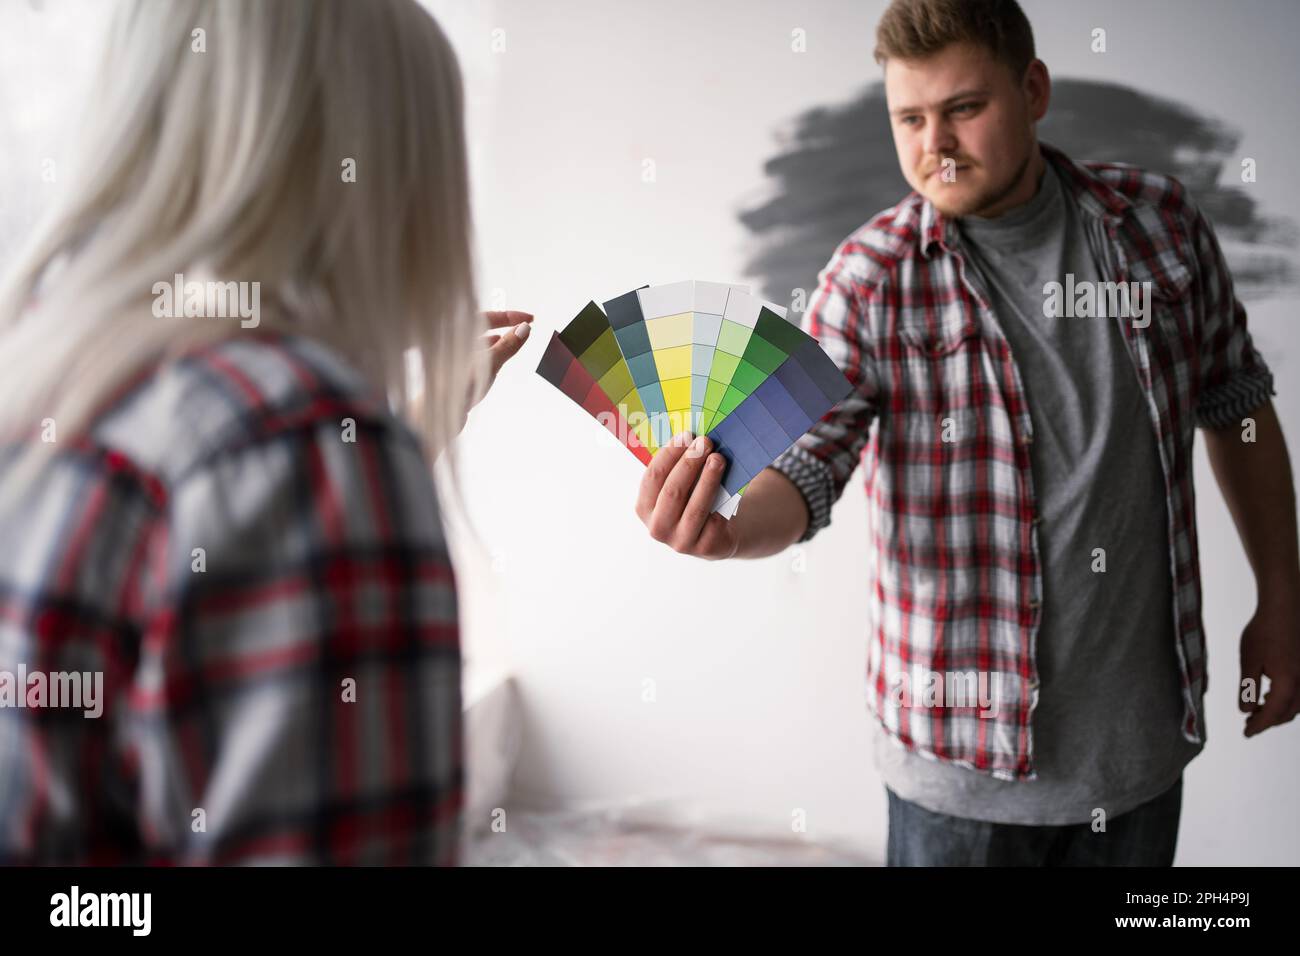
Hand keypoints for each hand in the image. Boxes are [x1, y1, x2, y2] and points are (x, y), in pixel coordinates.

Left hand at [459, 310, 533, 430]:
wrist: (439, 414)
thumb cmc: (457, 386)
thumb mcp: (490, 362)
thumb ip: (508, 345)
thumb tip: (524, 329)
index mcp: (458, 333)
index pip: (488, 316)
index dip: (510, 316)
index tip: (529, 319)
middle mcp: (454, 343)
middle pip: (482, 327)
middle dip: (504, 325)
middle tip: (522, 327)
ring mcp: (454, 358)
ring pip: (478, 343)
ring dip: (496, 340)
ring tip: (511, 339)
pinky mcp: (456, 373)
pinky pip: (475, 356)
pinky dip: (488, 354)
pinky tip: (494, 360)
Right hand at [635, 431, 737, 559]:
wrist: (715, 534)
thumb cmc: (693, 499)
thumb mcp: (681, 486)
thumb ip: (680, 467)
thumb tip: (695, 439)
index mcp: (644, 508)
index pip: (653, 477)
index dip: (670, 454)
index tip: (687, 435)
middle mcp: (658, 527)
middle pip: (673, 491)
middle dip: (690, 463)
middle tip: (706, 443)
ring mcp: (681, 541)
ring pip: (695, 507)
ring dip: (708, 479)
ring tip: (719, 458)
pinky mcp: (705, 547)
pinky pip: (716, 520)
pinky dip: (724, 499)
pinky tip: (731, 482)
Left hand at [1239, 597, 1299, 736]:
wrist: (1285, 608)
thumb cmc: (1264, 631)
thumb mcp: (1249, 660)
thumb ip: (1248, 688)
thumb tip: (1246, 711)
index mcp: (1288, 684)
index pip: (1273, 714)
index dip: (1259, 726)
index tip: (1246, 733)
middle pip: (1287, 713)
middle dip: (1268, 721)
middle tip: (1248, 724)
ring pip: (1296, 704)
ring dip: (1277, 711)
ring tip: (1257, 711)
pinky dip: (1285, 700)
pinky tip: (1270, 695)